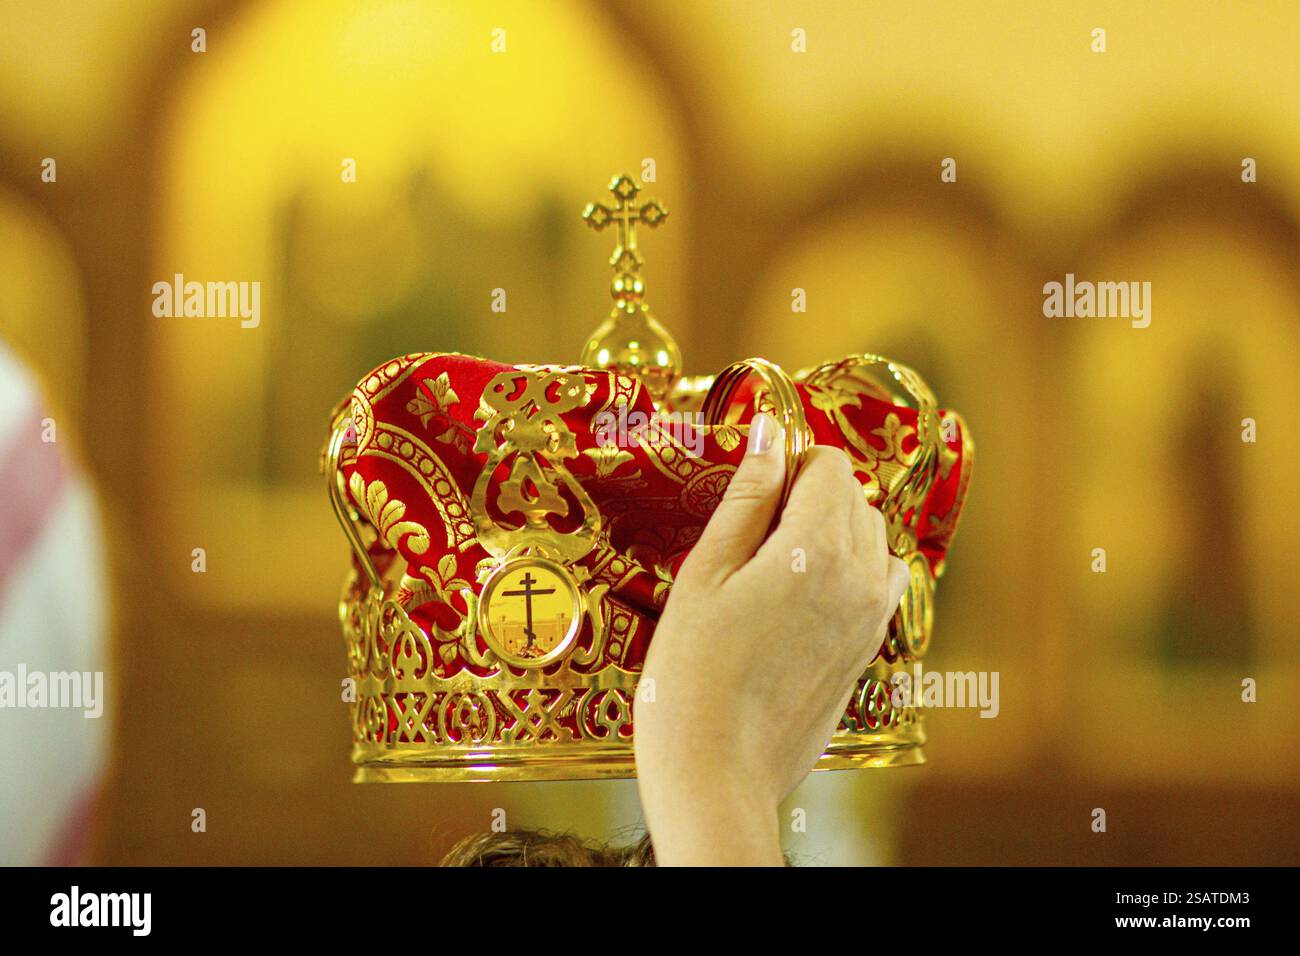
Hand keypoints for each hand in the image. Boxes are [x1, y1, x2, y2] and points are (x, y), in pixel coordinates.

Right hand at [634, 413, 909, 865]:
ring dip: (835, 532)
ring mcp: (871, 618)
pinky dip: (852, 571)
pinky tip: (802, 596)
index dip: (788, 464)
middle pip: (855, 498)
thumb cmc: (692, 676)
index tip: (752, 487)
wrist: (717, 772)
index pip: (829, 466)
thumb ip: (746, 498)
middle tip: (751, 530)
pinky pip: (879, 584)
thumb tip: (770, 432)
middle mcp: (860, 578)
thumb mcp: (705, 574)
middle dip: (810, 495)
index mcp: (818, 548)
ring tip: (775, 564)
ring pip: (874, 539)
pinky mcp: (868, 651)